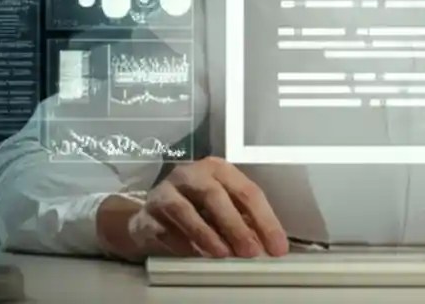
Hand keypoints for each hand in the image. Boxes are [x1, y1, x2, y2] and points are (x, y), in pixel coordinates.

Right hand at [101, 156, 288, 259]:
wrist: (151, 217)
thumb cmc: (195, 209)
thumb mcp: (222, 209)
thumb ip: (243, 222)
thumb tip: (266, 244)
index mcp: (217, 169)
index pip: (246, 191)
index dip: (265, 220)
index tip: (277, 247)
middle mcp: (190, 174)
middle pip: (215, 196)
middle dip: (235, 225)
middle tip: (250, 252)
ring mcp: (165, 192)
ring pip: (185, 210)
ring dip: (207, 235)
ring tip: (224, 255)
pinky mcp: (147, 214)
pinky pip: (165, 229)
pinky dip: (183, 244)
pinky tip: (196, 255)